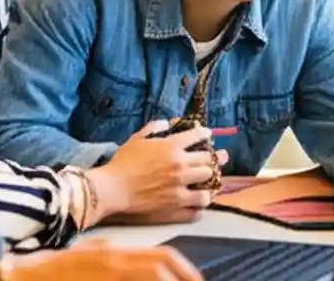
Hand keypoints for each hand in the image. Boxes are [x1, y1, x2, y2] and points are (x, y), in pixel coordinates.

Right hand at [0, 240, 201, 280]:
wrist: (18, 275)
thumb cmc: (54, 269)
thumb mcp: (89, 255)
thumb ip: (113, 257)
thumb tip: (140, 264)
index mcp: (114, 254)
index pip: (162, 257)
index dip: (186, 271)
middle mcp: (113, 263)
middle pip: (161, 269)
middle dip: (184, 280)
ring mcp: (104, 275)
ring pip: (151, 278)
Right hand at [91, 120, 225, 223]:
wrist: (113, 189)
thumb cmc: (123, 163)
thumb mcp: (136, 139)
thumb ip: (153, 128)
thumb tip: (166, 123)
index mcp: (172, 148)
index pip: (197, 136)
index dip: (204, 134)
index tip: (207, 134)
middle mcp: (181, 168)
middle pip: (209, 163)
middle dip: (215, 159)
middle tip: (220, 158)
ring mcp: (181, 190)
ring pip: (208, 188)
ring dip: (209, 186)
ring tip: (208, 185)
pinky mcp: (176, 209)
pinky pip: (197, 211)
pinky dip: (199, 208)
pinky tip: (197, 204)